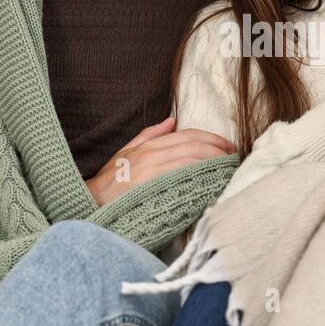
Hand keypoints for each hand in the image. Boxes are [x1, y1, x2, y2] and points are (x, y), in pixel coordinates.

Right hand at [86, 116, 236, 206]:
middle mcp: (153, 154)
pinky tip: (216, 180)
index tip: (228, 147)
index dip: (213, 139)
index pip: (189, 135)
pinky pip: (185, 177)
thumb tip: (172, 121)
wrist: (89, 204)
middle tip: (235, 157)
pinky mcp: (155, 188)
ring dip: (216, 162)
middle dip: (219, 149)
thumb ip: (149, 135)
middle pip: (196, 145)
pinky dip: (203, 176)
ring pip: (194, 159)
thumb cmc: (108, 183)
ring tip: (230, 168)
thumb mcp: (125, 153)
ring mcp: (154, 171)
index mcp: (149, 145)